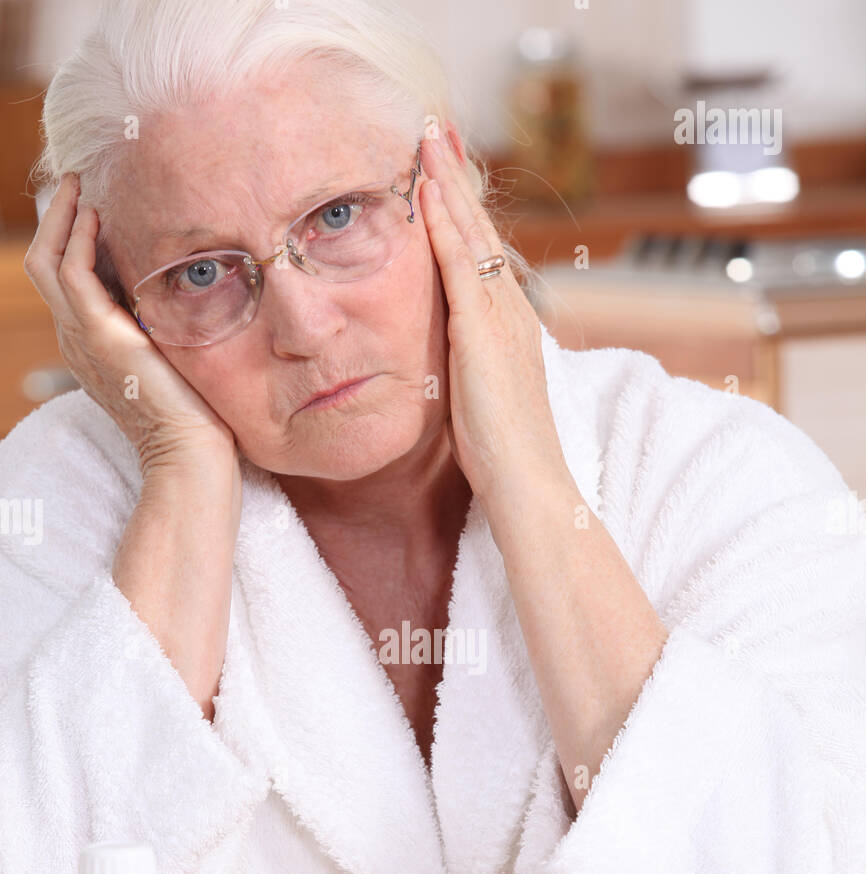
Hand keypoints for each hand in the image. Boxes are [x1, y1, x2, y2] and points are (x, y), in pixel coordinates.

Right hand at [24, 173, 237, 481]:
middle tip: (75, 181)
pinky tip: (97, 217)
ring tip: (80, 186)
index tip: (90, 204)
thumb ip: (160, 321)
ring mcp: (82, 338)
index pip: (62, 278)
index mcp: (89, 343)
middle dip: (56, 217)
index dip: (69, 237)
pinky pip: (73, 274)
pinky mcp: (99, 336)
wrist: (192, 450)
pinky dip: (79, 240)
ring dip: (62, 217)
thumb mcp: (170, 353)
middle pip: (44, 263)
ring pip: (48, 262)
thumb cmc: (194, 411)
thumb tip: (177, 282)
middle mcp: (76, 339)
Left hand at [418, 133, 566, 504]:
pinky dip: (444, 223)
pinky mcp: (483, 332)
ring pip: (472, 235)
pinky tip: (427, 189)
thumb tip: (447, 363)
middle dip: (457, 178)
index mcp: (510, 326)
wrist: (528, 484)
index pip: (483, 254)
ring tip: (428, 136)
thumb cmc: (503, 457)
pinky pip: (460, 264)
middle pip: (481, 230)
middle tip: (435, 129)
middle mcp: (511, 311)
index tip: (443, 171)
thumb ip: (465, 369)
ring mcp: (501, 318)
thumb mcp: (479, 400)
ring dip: (449, 182)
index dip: (462, 210)